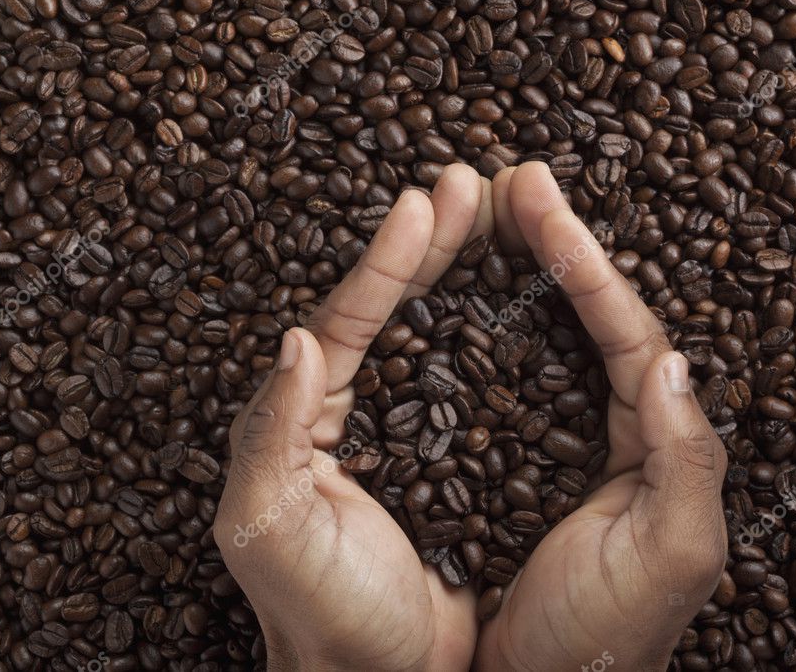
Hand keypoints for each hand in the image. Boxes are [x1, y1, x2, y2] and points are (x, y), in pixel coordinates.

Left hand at [213, 165, 493, 669]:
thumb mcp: (268, 529)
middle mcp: (357, 409)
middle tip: (476, 180)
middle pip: (397, 305)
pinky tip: (527, 295)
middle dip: (433, 239)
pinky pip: (477, 379)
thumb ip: (271, 435)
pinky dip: (500, 330)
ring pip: (440, 329)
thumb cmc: (321, 615)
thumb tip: (295, 341)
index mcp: (308, 417)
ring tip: (502, 212)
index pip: (349, 319)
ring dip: (468, 267)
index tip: (426, 201)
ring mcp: (409, 427)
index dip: (387, 259)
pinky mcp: (455, 453)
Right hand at [473, 163, 727, 670]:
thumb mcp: (673, 552)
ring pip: (540, 331)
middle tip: (510, 177)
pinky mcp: (512, 453)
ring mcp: (560, 434)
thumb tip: (674, 359)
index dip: (586, 262)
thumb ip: (687, 456)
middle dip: (549, 240)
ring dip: (512, 267)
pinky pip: (500, 374)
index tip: (542, 204)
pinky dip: (480, 324)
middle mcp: (613, 423)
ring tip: (481, 209)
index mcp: (657, 437)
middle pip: (584, 311)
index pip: (627, 329)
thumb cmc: (607, 635)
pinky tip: (456, 288)